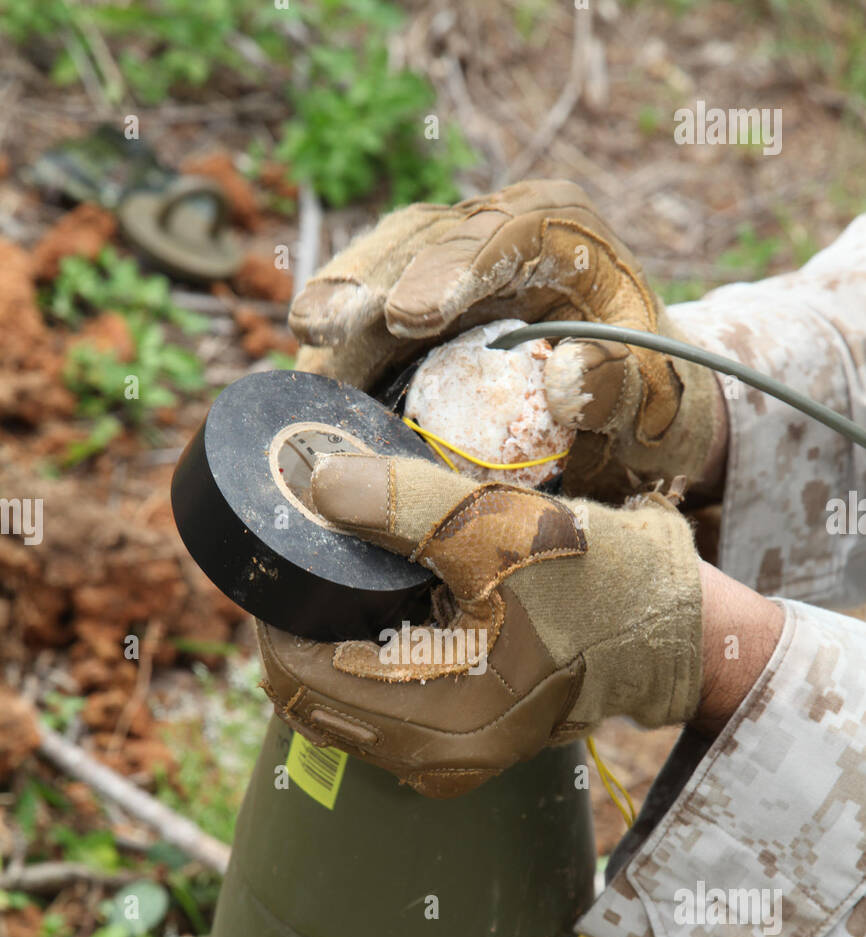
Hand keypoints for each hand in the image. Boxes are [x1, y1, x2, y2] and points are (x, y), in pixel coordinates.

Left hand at [257, 453, 702, 797]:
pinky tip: (384, 620)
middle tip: (307, 562)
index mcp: (437, 719)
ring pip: (337, 713)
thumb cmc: (595, 580)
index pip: (298, 677)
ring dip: (325, 651)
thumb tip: (318, 486)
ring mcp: (448, 760)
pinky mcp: (462, 748)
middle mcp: (434, 758)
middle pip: (308, 701)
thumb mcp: (498, 530)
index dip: (274, 612)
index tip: (281, 555)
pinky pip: (376, 718)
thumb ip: (404, 504)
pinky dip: (361, 671)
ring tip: (345, 586)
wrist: (668, 626)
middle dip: (295, 630)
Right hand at [289, 179, 726, 504]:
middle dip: (364, 281)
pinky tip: (310, 387)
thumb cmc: (654, 395)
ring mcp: (442, 263)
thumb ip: (623, 383)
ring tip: (304, 359)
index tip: (409, 317)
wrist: (633, 404)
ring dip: (335, 315)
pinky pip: (362, 322)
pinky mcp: (409, 305)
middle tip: (321, 328)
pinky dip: (337, 355)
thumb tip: (566, 378)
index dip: (450, 269)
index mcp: (560, 228)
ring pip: (376, 270)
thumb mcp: (661, 395)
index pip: (502, 231)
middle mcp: (492, 229)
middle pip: (418, 240)